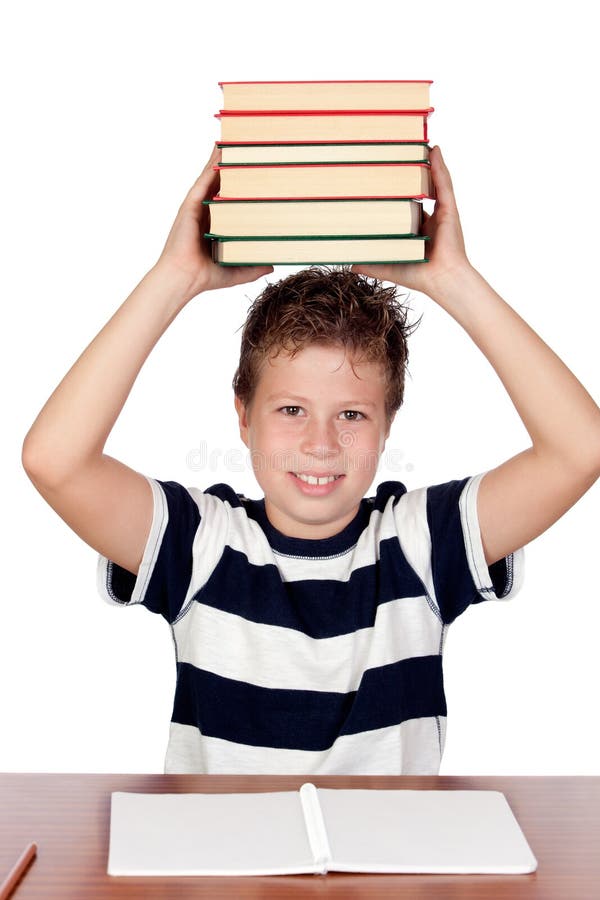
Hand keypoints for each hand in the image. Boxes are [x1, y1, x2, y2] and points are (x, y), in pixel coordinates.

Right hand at [155, 144, 272, 299]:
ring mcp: (199, 205)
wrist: (185, 278)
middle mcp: (208, 210)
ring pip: (214, 176)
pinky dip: (212, 164)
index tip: (259, 170)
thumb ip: (255, 266)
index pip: (234, 198)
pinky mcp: (191, 204)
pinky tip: (220, 150)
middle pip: (224, 181)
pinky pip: (204, 180)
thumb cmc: (207, 276)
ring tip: (237, 138)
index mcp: (218, 223)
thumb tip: (273, 264)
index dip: (245, 184)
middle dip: (235, 165)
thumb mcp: (238, 270)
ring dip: (224, 157)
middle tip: (250, 146)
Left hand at [351, 146, 471, 295]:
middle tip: (397, 154)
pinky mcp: (448, 209)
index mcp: (417, 230)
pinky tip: (434, 150)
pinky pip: (444, 183)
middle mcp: (429, 218)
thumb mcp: (388, 266)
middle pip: (418, 189)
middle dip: (410, 172)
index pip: (405, 206)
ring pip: (432, 181)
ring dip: (425, 163)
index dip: (396, 193)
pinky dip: (439, 166)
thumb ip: (369, 263)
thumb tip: (348, 263)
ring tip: (416, 143)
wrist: (441, 280)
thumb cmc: (418, 276)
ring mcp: (440, 212)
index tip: (382, 180)